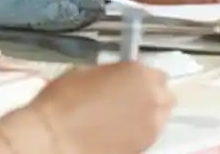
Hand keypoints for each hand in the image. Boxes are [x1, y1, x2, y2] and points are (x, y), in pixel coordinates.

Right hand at [26, 63, 172, 153]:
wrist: (55, 137)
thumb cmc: (63, 99)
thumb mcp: (86, 73)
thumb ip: (112, 75)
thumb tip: (117, 80)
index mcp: (139, 73)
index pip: (157, 75)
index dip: (143, 79)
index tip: (131, 84)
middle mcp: (152, 98)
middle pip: (165, 96)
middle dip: (152, 97)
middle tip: (132, 101)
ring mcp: (150, 126)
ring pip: (160, 118)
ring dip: (148, 115)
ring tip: (126, 119)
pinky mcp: (144, 148)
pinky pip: (148, 135)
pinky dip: (139, 132)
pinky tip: (121, 134)